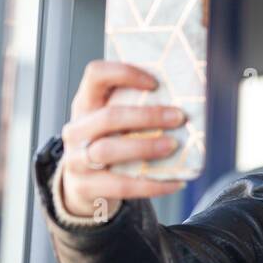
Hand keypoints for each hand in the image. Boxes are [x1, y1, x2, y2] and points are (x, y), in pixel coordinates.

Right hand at [59, 60, 188, 218]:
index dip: (124, 73)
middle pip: (108, 117)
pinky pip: (121, 186)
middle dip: (147, 116)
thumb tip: (186, 102)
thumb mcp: (113, 123)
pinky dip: (152, 185)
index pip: (95, 75)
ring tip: (173, 146)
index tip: (155, 83)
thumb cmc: (108, 145)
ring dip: (145, 147)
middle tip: (179, 118)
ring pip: (108, 150)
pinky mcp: (86, 187)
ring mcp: (77, 160)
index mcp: (85, 105)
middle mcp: (76, 130)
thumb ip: (134, 109)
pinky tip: (176, 183)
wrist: (82, 188)